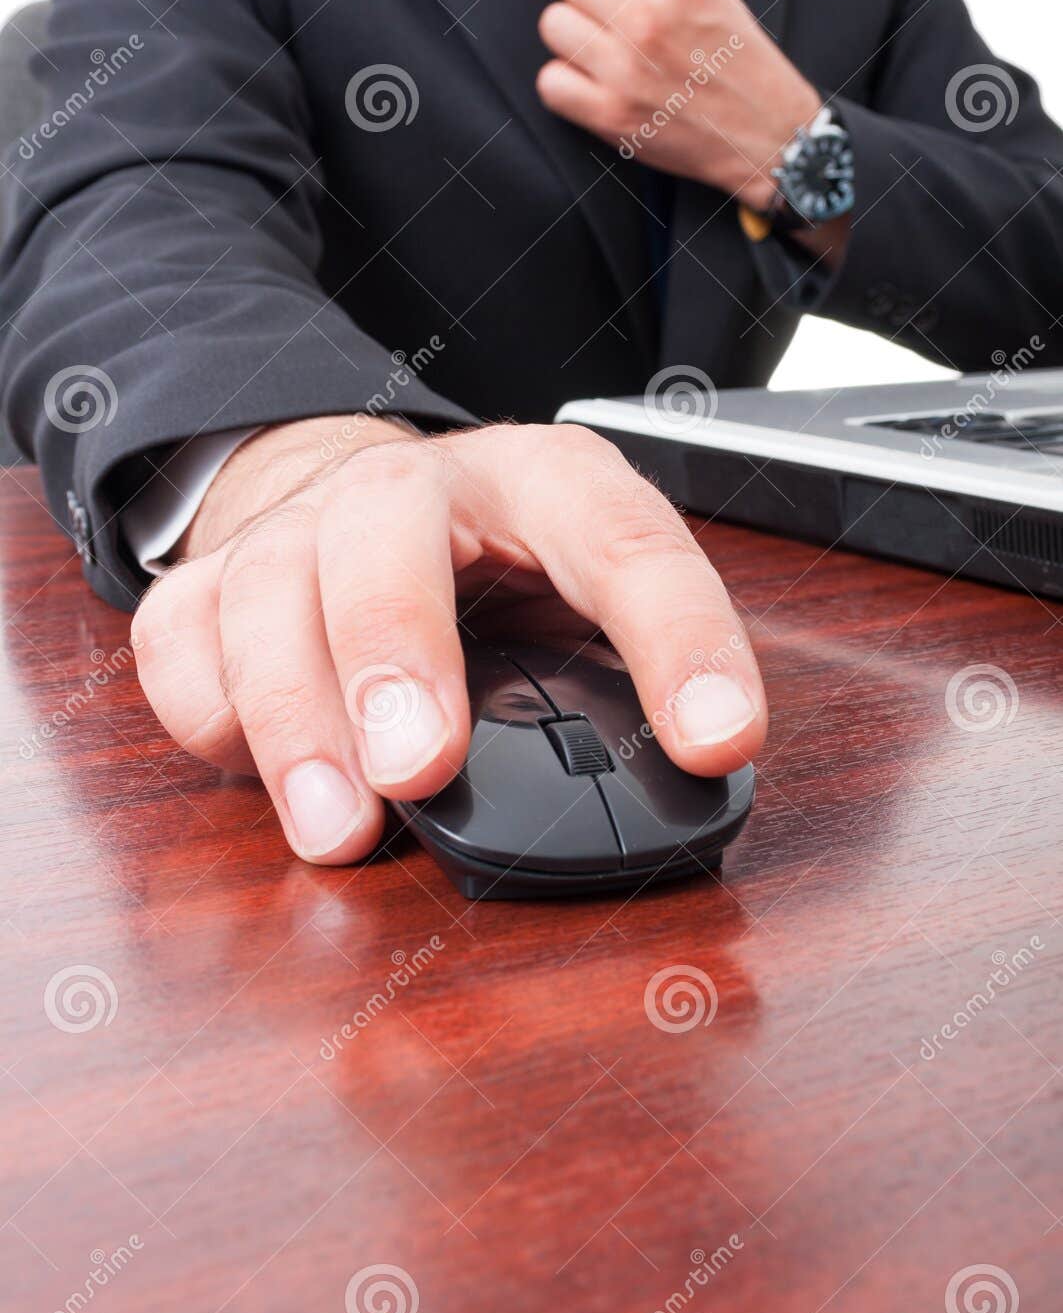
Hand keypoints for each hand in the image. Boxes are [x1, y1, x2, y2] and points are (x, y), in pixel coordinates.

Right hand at [132, 416, 766, 866]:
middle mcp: (412, 489)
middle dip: (398, 647)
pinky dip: (216, 718)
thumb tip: (680, 786)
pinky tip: (260, 770)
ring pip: (267, 592)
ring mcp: (298, 529)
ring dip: (298, 717)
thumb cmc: (491, 572)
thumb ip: (614, 677)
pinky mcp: (211, 583)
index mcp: (541, 483)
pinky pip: (181, 643)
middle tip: (423, 767)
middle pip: (387, 530)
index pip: (624, 540)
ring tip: (341, 829)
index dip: (679, 639)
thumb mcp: (580, 598)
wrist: (355, 503)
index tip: (716, 739)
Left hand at [537, 0, 820, 210]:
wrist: (766, 135)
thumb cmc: (744, 66)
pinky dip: (563, 83)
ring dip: (570, 33)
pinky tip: (589, 80)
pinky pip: (550, 82)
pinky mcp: (610, 114)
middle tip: (597, 0)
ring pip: (553, 24)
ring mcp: (625, 70)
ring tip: (597, 44)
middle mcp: (648, 21)